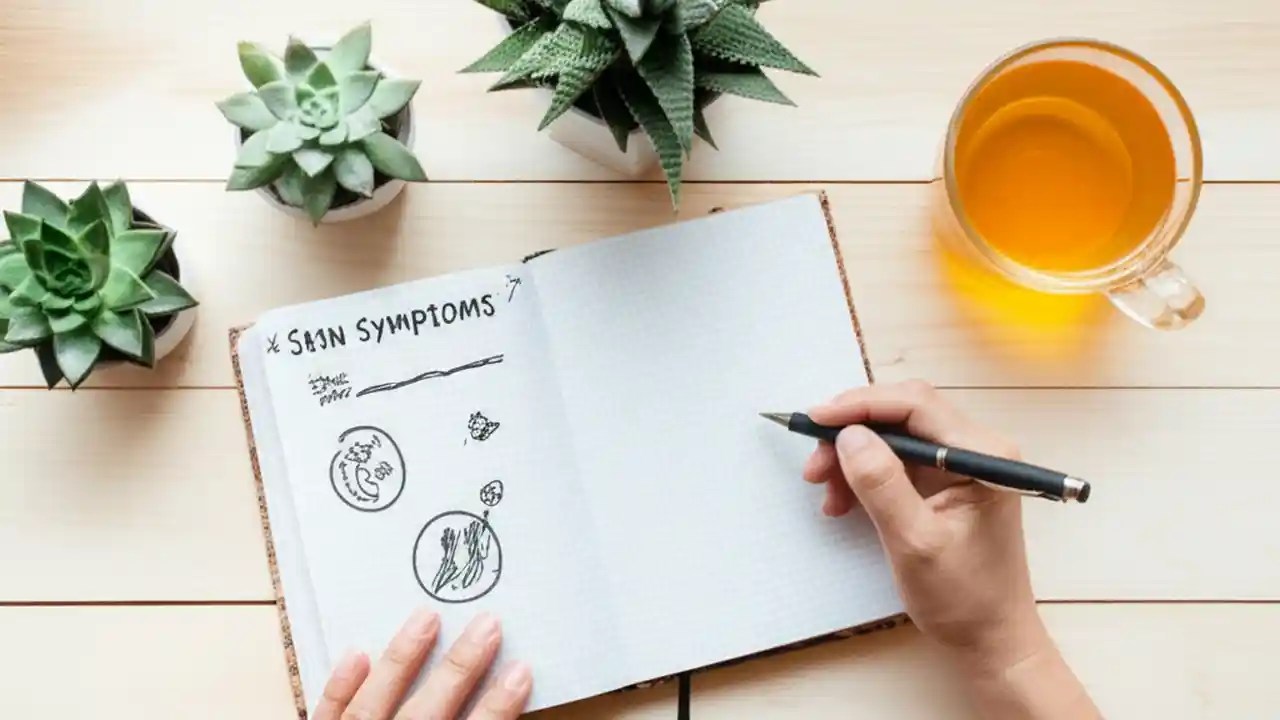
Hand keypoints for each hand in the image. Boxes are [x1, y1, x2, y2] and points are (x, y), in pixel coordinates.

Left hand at [315, 610, 531, 719]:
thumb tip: (504, 692)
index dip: (498, 707)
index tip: (521, 670)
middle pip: (427, 714)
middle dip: (459, 668)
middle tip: (489, 625)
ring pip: (374, 706)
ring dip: (402, 660)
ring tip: (427, 616)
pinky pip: (326, 716)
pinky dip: (340, 687)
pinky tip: (357, 652)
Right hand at [804, 380, 1098, 718]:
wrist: (991, 640)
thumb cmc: (965, 598)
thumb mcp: (915, 542)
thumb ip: (881, 485)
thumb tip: (849, 436)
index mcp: (983, 455)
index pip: (915, 405)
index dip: (861, 406)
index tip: (816, 420)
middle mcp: (976, 449)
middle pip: (901, 415)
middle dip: (852, 434)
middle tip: (815, 464)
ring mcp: (960, 465)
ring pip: (893, 437)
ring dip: (853, 458)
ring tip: (826, 493)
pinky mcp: (944, 483)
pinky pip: (895, 462)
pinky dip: (864, 476)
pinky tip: (843, 502)